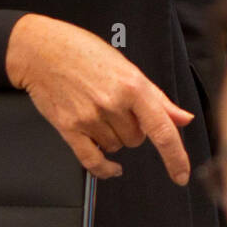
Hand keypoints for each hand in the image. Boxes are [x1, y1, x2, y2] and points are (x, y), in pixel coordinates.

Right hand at [6, 13, 194, 184]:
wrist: (42, 51)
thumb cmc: (85, 52)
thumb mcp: (128, 68)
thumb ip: (158, 99)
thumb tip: (183, 119)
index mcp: (133, 86)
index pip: (162, 129)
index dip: (175, 157)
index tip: (181, 175)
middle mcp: (113, 103)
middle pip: (138, 139)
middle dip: (134, 128)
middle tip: (119, 107)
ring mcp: (90, 118)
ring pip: (117, 147)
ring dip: (114, 137)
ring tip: (100, 112)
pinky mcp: (69, 128)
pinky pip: (92, 160)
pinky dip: (104, 168)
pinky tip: (112, 167)